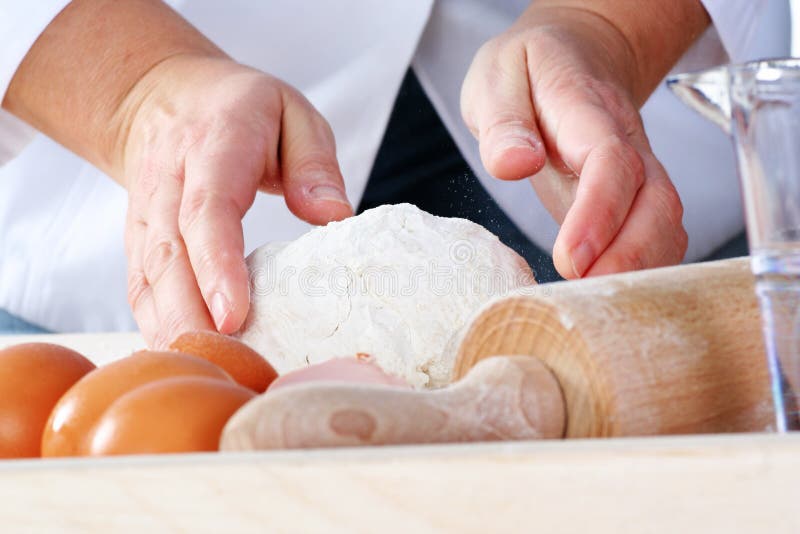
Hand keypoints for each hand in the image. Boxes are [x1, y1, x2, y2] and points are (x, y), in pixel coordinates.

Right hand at [120, 55, 351, 346]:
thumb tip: (334, 215)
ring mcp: (146, 216)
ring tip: (208, 377)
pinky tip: (185, 359)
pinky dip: (158, 327)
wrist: (163, 98)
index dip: (216, 265)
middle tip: (225, 367)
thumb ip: (313, 161)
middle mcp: (168, 186)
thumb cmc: (240, 109)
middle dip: (192, 318)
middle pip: (170, 259)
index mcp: (212, 148)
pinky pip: (141, 288)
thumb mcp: (291, 112)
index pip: (207, 212)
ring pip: (149, 280)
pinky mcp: (139, 240)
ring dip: (173, 332)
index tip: (234, 315)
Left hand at [461, 6, 689, 278]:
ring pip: (666, 219)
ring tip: (595, 302)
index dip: (599, 212)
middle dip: (630, 255)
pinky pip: (658, 230)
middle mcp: (625, 139)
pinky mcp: (635, 192)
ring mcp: (638, 166)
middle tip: (585, 293)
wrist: (576, 53)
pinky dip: (645, 266)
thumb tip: (514, 164)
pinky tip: (613, 291)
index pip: (609, 160)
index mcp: (585, 106)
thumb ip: (503, 121)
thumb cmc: (529, 70)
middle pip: (655, 199)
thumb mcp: (496, 79)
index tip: (571, 259)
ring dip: (641, 267)